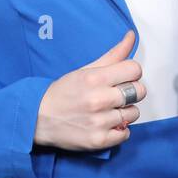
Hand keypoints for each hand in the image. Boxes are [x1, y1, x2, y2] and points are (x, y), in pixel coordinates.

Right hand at [34, 30, 145, 151]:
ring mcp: (99, 122)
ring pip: (133, 113)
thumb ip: (113, 55)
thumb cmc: (62, 93)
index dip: (130, 72)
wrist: (38, 118)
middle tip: (115, 94)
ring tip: (107, 110)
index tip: (122, 77)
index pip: (135, 69)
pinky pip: (126, 133)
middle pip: (139, 91)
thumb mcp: (85, 70)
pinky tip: (105, 124)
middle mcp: (99, 99)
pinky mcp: (99, 140)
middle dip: (130, 91)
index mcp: (95, 78)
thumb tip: (132, 36)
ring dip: (124, 112)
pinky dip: (118, 130)